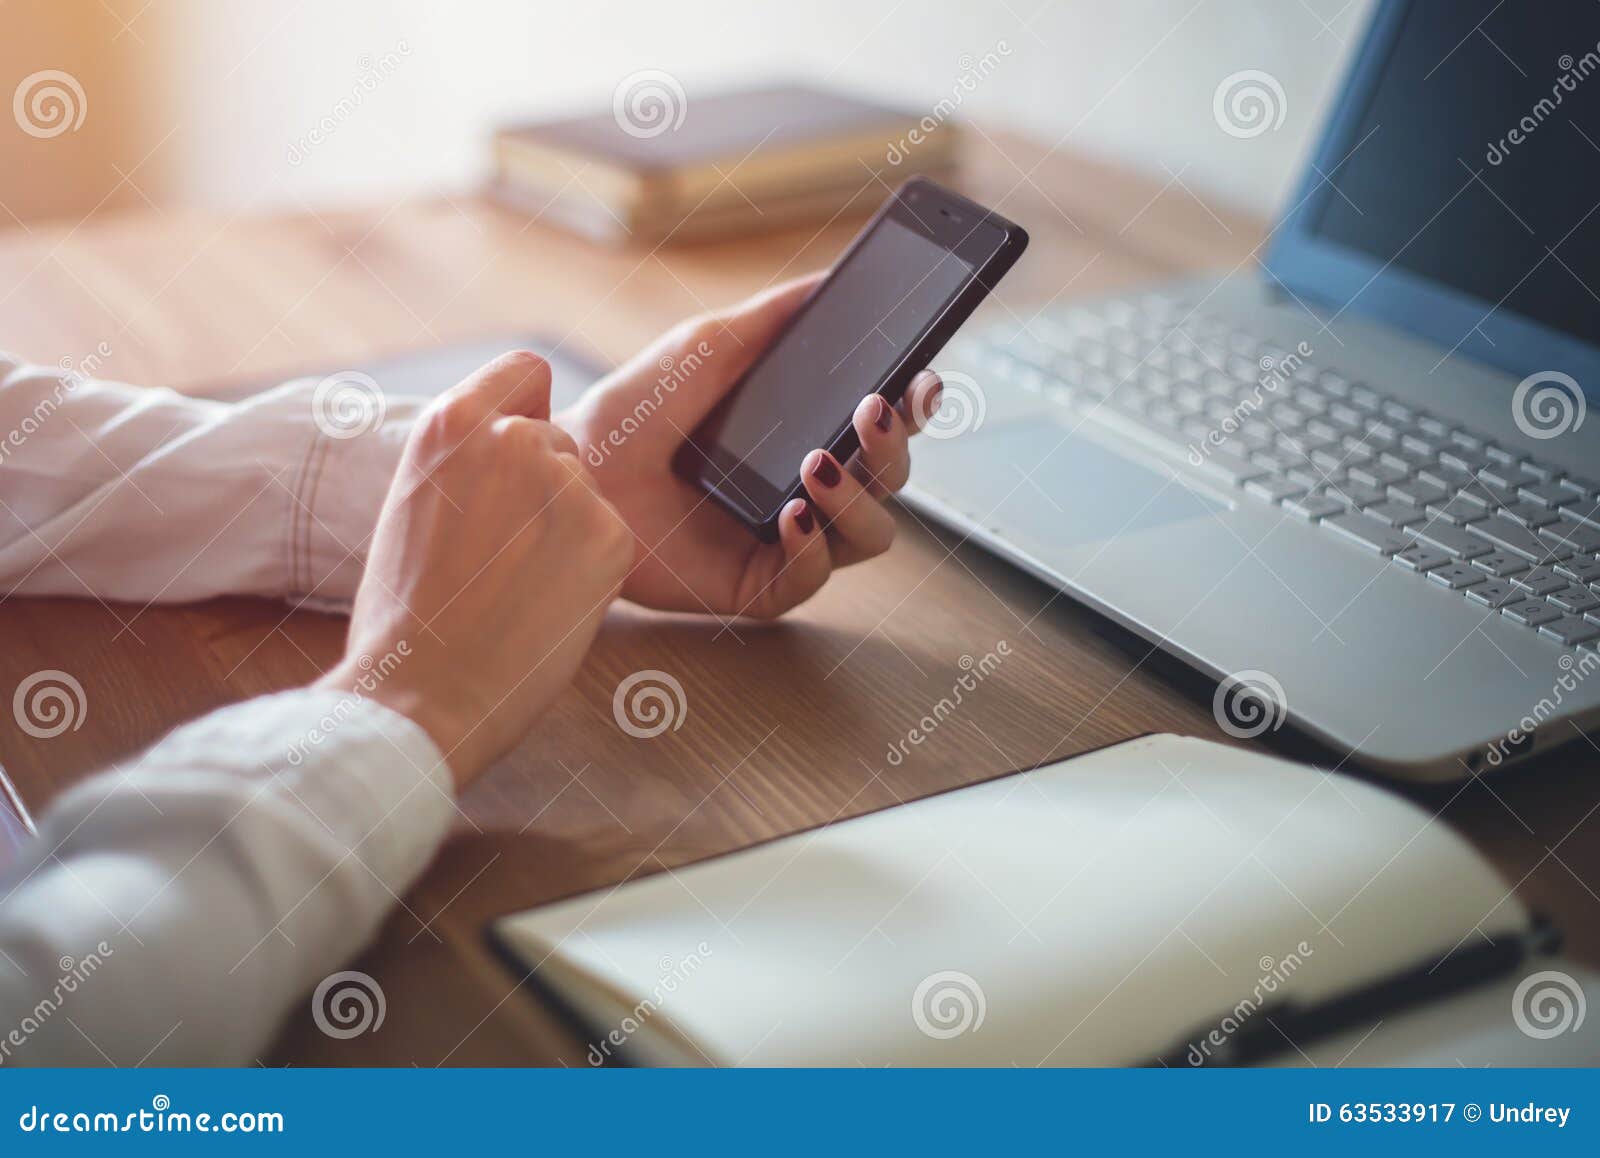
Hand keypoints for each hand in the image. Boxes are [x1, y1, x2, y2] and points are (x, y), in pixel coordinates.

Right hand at [318, 352, 632, 787]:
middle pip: (557, 440)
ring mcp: (568, 485)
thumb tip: (516, 435)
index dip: (529, 406)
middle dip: (543, 486)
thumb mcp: (413, 501)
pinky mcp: (610, 535)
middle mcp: (515, 439)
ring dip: (566, 529)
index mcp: (451, 423)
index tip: (523, 439)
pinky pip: (609, 538)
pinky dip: (589, 570)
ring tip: (515, 588)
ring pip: (585, 492)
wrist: (421, 693)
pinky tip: (544, 607)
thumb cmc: (404, 613)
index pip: (526, 371)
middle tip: (501, 554)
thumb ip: (466, 459)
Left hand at [559, 276, 942, 618]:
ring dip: (857, 499)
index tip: (922, 381)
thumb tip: (835, 278)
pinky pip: (808, 581)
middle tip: (871, 411)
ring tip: (817, 461)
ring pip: (868, 537)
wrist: (572, 468)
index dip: (914, 408)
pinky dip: (810, 548)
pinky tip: (791, 513)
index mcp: (807, 434)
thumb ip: (774, 316)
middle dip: (892, 448)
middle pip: (890, 483)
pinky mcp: (753, 586)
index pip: (884, 428)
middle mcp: (806, 491)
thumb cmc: (635, 410)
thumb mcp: (707, 347)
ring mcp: (785, 542)